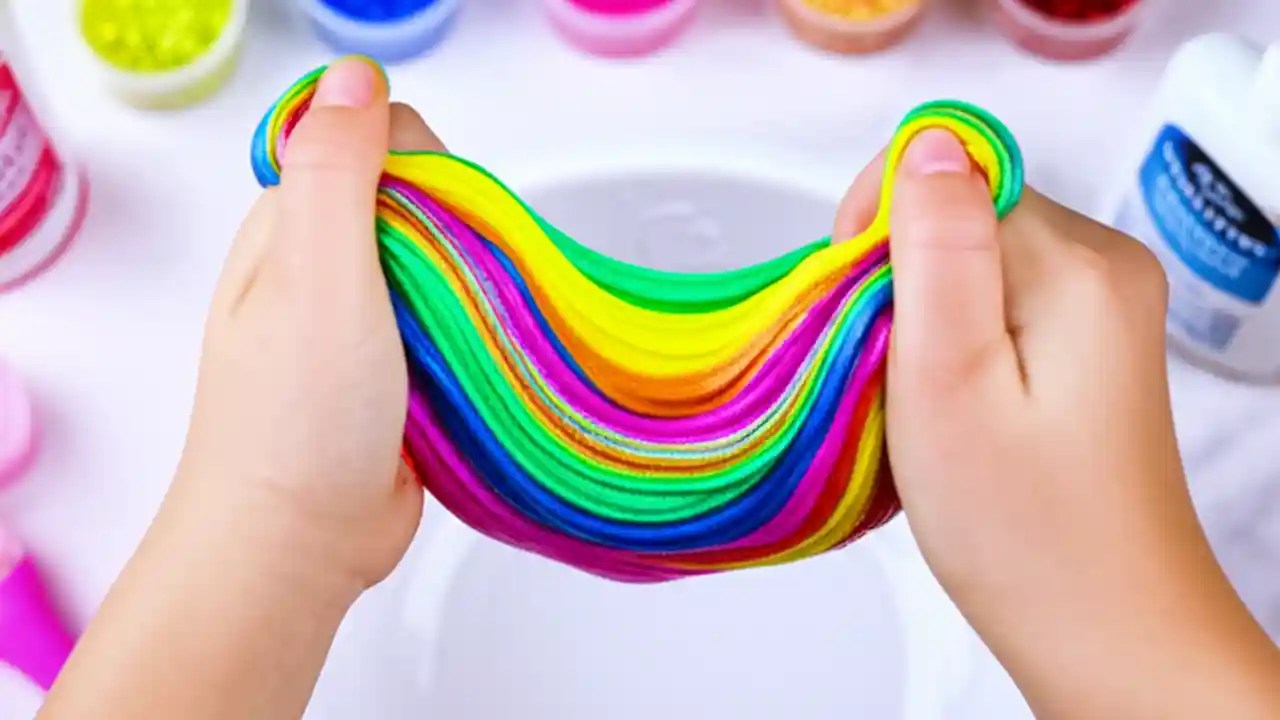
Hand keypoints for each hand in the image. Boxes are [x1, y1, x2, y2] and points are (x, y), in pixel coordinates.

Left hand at [177, 57, 445, 596]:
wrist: (296, 547)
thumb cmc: (294, 422)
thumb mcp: (315, 277)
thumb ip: (335, 171)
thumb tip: (353, 77)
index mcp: (293, 225)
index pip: (381, 143)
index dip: (428, 170)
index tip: (440, 230)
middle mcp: (327, 264)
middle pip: (427, 203)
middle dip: (462, 237)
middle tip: (453, 301)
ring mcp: (367, 320)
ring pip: (451, 265)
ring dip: (476, 294)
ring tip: (468, 344)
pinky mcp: (401, 370)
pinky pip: (458, 325)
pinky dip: (479, 338)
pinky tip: (478, 368)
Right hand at [834, 129, 1279, 717]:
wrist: (1103, 625)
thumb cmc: (1023, 528)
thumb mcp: (951, 380)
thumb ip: (938, 250)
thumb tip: (927, 143)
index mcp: (1076, 265)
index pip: (946, 177)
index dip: (877, 239)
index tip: (865, 325)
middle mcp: (1101, 266)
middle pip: (955, 215)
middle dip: (896, 285)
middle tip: (893, 378)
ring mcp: (1097, 305)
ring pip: (963, 261)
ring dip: (916, 320)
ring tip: (921, 402)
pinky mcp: (1082, 342)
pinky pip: (988, 303)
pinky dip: (946, 345)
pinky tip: (949, 408)